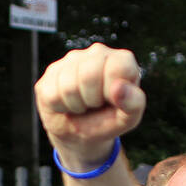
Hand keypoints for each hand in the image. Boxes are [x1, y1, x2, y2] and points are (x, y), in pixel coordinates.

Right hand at [35, 43, 145, 167]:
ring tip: (82, 106)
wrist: (80, 133)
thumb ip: (134, 104)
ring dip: (76, 106)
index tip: (112, 101)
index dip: (113, 92)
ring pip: (68, 86)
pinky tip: (67, 104)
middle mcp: (97, 52)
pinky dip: (60, 108)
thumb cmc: (107, 121)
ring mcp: (72, 60)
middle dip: (91, 100)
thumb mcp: (127, 119)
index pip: (117, 67)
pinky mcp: (51, 72)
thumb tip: (119, 88)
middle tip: (95, 105)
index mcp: (121, 60)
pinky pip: (52, 94)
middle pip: (88, 75)